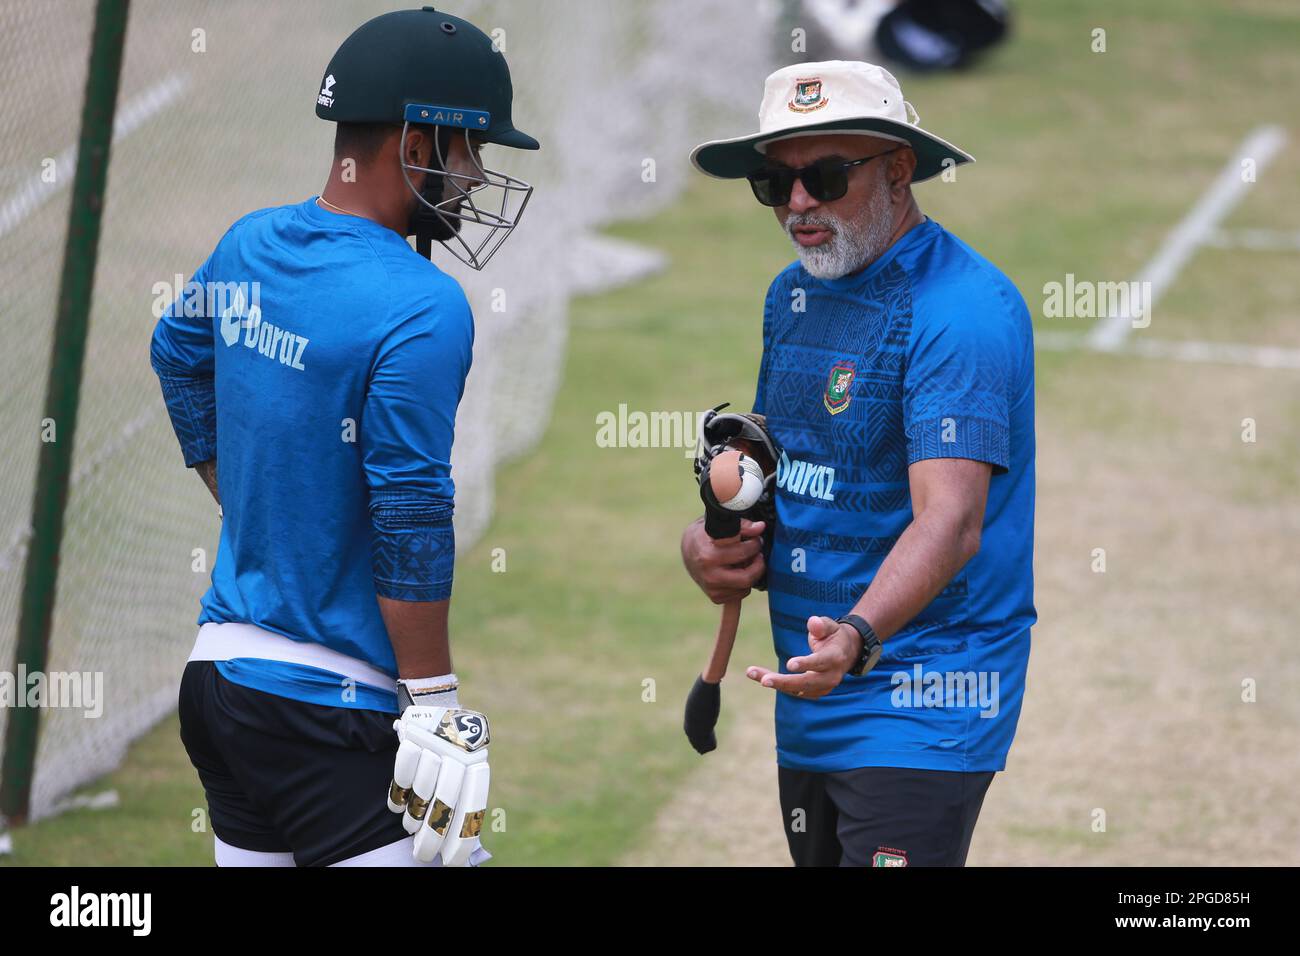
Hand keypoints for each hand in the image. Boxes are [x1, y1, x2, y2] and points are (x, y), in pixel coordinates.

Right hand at [388, 706, 490, 864]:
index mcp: (478, 767)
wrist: (436, 709)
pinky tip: (401, 800)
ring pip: (422, 791)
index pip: (472, 809)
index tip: (449, 863)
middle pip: (445, 805)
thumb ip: (462, 804)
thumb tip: (464, 853)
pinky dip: (399, 792)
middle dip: (431, 837)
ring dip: (414, 814)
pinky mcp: (414, 735)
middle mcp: (461, 754)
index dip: (461, 839)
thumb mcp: (463, 775)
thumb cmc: (450, 756)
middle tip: (422, 855)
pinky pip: (403, 774)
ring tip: (411, 823)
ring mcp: (437, 743)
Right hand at [680, 515, 766, 604]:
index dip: (755, 544)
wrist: (688, 549)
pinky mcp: (715, 597)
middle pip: (747, 577)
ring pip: (746, 587)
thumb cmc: (706, 534)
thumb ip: (742, 525)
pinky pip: (740, 595)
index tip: (756, 539)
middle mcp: (709, 575)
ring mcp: (711, 588)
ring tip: (745, 561)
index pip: (743, 553)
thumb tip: (760, 527)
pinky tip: (738, 571)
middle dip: (758, 564)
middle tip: (757, 554)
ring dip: (751, 574)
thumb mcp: (720, 525)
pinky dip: (743, 584)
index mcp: (709, 555)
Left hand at [746, 616, 861, 699]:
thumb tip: (812, 622)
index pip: (820, 662)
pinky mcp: (814, 692)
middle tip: (764, 681)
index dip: (806, 664)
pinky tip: (758, 675)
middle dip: (784, 682)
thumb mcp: (831, 626)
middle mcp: (830, 676)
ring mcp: (822, 687)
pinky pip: (793, 690)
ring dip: (774, 682)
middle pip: (806, 682)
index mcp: (835, 658)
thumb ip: (821, 625)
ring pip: (796, 689)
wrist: (846, 654)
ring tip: (751, 672)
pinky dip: (777, 684)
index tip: (789, 664)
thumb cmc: (833, 636)